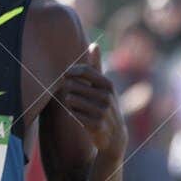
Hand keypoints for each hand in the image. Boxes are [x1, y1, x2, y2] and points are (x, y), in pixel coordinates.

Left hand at [55, 43, 124, 160]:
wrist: (114, 136)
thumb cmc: (104, 106)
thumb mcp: (103, 86)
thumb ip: (96, 67)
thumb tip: (93, 44)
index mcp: (108, 84)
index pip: (85, 70)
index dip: (72, 72)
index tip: (66, 75)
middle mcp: (107, 96)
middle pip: (74, 85)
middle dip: (68, 90)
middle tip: (71, 96)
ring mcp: (102, 111)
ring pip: (71, 100)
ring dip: (69, 103)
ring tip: (76, 107)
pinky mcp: (97, 124)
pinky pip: (74, 114)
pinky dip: (73, 114)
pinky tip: (79, 116)